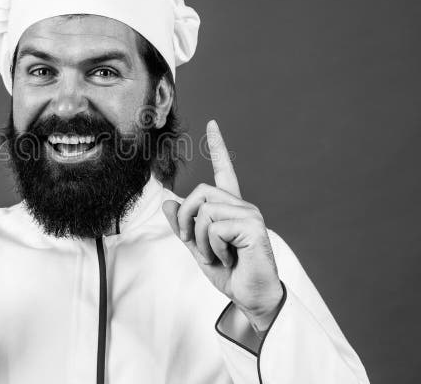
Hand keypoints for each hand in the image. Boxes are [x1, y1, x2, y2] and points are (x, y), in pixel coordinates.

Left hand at [163, 120, 282, 331]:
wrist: (252, 297)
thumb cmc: (230, 273)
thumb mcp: (199, 249)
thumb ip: (183, 226)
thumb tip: (166, 202)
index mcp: (231, 208)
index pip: (225, 171)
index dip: (218, 147)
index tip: (212, 124)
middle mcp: (242, 205)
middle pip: (200, 193)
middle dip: (185, 220)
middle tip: (193, 244)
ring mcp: (250, 214)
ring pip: (204, 211)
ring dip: (200, 241)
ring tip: (217, 256)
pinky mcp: (253, 227)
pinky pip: (215, 228)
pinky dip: (213, 248)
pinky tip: (229, 258)